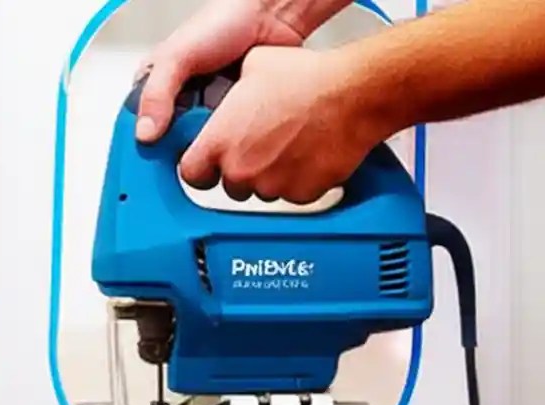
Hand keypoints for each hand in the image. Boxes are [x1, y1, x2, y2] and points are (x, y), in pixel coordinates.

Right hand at [135, 0, 307, 142]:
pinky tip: (236, 131)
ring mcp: (207, 108)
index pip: (139, 126)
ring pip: (198, 143)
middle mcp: (179, 99)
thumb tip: (145, 134)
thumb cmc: (224, 20)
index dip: (145, 145)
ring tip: (217, 129)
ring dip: (208, 142)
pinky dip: (230, 138)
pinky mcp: (232, 116)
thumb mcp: (178, 55)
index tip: (154, 160)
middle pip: (169, 141)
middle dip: (181, 144)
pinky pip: (225, 138)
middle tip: (191, 142)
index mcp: (155, 84)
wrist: (273, 14)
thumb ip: (156, 93)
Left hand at [179, 45, 380, 204]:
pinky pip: (293, 195)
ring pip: (262, 191)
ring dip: (271, 175)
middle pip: (230, 185)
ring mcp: (271, 186)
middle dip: (243, 169)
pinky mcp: (301, 194)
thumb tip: (228, 93)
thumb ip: (230, 91)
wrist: (352, 93)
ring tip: (290, 143)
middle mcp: (241, 170)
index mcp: (219, 143)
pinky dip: (299, 181)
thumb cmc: (307, 80)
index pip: (192, 174)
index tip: (211, 163)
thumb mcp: (252, 67)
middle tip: (262, 144)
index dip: (203, 168)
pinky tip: (308, 153)